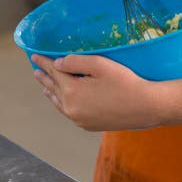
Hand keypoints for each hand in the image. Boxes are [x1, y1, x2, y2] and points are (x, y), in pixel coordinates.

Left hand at [31, 53, 161, 131]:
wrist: (147, 107)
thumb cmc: (126, 82)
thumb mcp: (100, 65)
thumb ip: (75, 62)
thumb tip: (57, 64)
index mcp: (72, 92)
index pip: (53, 72)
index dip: (44, 62)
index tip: (34, 56)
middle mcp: (72, 108)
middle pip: (53, 88)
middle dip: (44, 77)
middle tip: (35, 69)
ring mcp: (80, 119)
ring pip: (59, 103)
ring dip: (51, 91)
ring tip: (43, 86)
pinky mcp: (89, 125)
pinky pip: (69, 113)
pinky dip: (61, 104)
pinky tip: (62, 101)